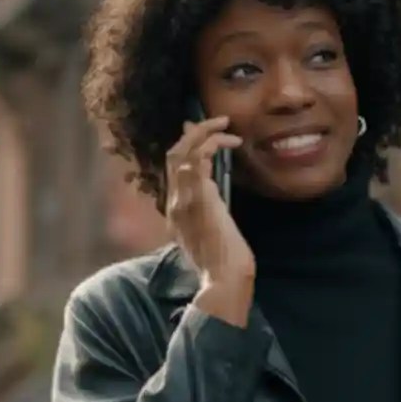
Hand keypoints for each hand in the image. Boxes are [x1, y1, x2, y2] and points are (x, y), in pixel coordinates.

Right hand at [165, 117, 253, 325]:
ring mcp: (183, 201)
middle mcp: (173, 204)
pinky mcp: (198, 199)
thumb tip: (215, 195)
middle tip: (216, 121)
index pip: (173, 171)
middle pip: (172, 156)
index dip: (185, 147)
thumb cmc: (223, 264)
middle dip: (193, 133)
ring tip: (226, 125)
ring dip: (204, 133)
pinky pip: (196, 161)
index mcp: (175, 213)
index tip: (197, 132)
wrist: (223, 280)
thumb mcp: (210, 235)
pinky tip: (227, 141)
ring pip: (181, 153)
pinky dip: (210, 145)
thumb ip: (207, 215)